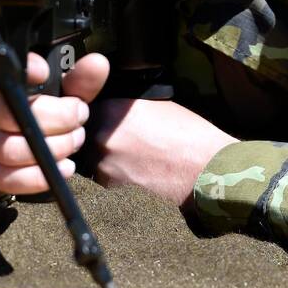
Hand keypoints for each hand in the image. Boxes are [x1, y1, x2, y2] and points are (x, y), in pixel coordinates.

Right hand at [0, 51, 109, 199]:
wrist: (13, 142)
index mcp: (1, 85)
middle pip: (16, 117)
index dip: (26, 73)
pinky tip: (64, 165)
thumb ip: (80, 80)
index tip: (46, 74)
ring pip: (14, 151)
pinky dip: (42, 176)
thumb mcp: (61, 92)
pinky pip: (12, 179)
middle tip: (79, 118)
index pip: (6, 76)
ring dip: (56, 148)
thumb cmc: (40, 111)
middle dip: (59, 120)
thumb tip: (97, 64)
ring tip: (74, 140)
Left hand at [90, 99, 237, 206]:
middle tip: (119, 134)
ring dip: (101, 151)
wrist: (204, 168)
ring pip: (89, 152)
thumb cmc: (188, 134)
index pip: (85, 105)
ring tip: (130, 151)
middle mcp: (101, 135)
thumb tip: (110, 106)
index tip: (99, 112)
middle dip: (95, 131)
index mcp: (112, 108)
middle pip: (83, 130)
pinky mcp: (109, 185)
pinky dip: (112, 168)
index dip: (93, 109)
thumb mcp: (154, 103)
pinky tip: (134, 165)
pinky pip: (100, 171)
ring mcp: (102, 162)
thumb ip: (124, 104)